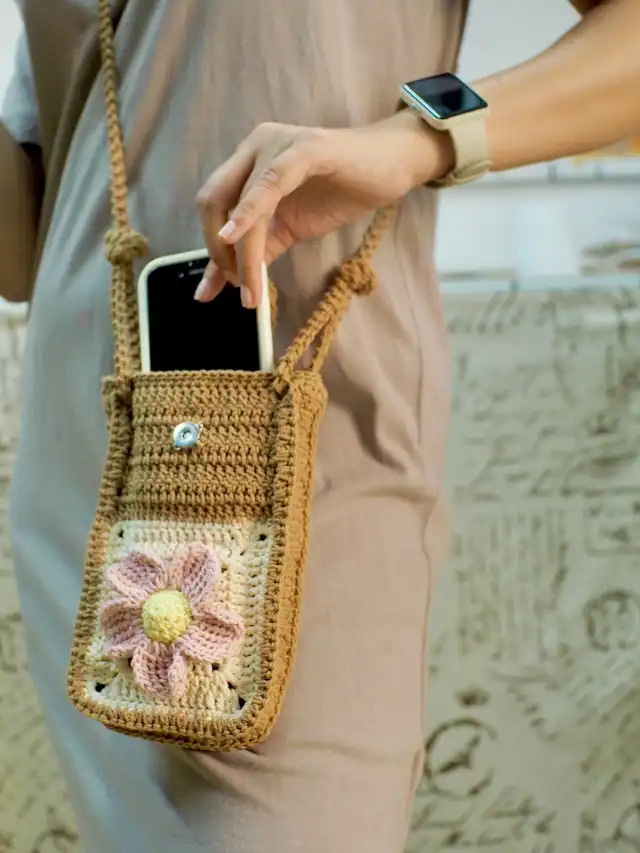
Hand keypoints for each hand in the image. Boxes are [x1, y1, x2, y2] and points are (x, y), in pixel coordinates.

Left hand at [195, 109, 451, 306]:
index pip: (213, 207)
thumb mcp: (291, 227)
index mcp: (248, 164)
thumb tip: (227, 281)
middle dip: (217, 251)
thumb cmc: (342, 191)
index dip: (210, 250)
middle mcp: (255, 148)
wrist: (391, 166)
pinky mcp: (304, 149)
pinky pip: (267, 184)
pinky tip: (238, 238)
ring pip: (239, 202)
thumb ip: (259, 249)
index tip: (216, 290)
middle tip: (238, 286)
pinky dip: (248, 214)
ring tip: (250, 288)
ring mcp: (277, 144)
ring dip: (241, 252)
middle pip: (212, 201)